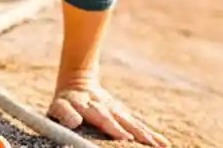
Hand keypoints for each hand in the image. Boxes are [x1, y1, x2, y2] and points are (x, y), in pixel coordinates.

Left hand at [48, 76, 169, 146]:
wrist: (79, 82)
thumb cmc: (65, 103)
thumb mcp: (59, 106)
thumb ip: (65, 113)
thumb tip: (74, 122)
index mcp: (86, 105)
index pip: (99, 115)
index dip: (112, 125)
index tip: (125, 136)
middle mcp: (104, 107)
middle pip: (119, 119)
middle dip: (131, 131)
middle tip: (142, 142)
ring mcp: (116, 110)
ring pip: (131, 122)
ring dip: (144, 134)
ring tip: (157, 146)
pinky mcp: (124, 115)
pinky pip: (138, 125)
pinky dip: (151, 134)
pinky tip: (163, 144)